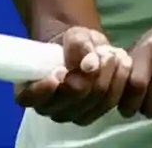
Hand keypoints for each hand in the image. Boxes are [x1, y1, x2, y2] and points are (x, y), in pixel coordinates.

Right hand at [14, 26, 133, 125]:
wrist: (84, 51)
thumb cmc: (70, 44)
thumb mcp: (73, 35)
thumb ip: (77, 45)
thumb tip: (89, 64)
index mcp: (31, 88)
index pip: (28, 98)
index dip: (42, 90)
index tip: (58, 72)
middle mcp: (49, 108)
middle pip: (71, 98)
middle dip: (90, 74)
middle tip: (103, 53)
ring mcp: (71, 115)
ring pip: (94, 101)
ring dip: (108, 76)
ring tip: (113, 55)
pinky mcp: (93, 115)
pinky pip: (109, 104)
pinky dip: (119, 83)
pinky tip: (122, 65)